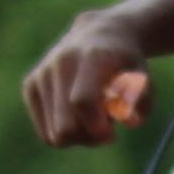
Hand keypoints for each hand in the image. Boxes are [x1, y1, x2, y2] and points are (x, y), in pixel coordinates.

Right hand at [23, 15, 159, 148]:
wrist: (100, 35)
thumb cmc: (125, 64)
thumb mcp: (143, 80)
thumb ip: (141, 102)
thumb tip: (129, 122)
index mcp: (92, 57)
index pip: (82, 101)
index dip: (98, 127)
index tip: (112, 135)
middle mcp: (61, 62)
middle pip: (64, 126)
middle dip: (88, 138)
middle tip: (106, 132)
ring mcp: (42, 73)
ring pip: (54, 135)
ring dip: (78, 137)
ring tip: (92, 120)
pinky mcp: (30, 84)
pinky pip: (45, 133)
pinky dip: (63, 133)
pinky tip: (77, 117)